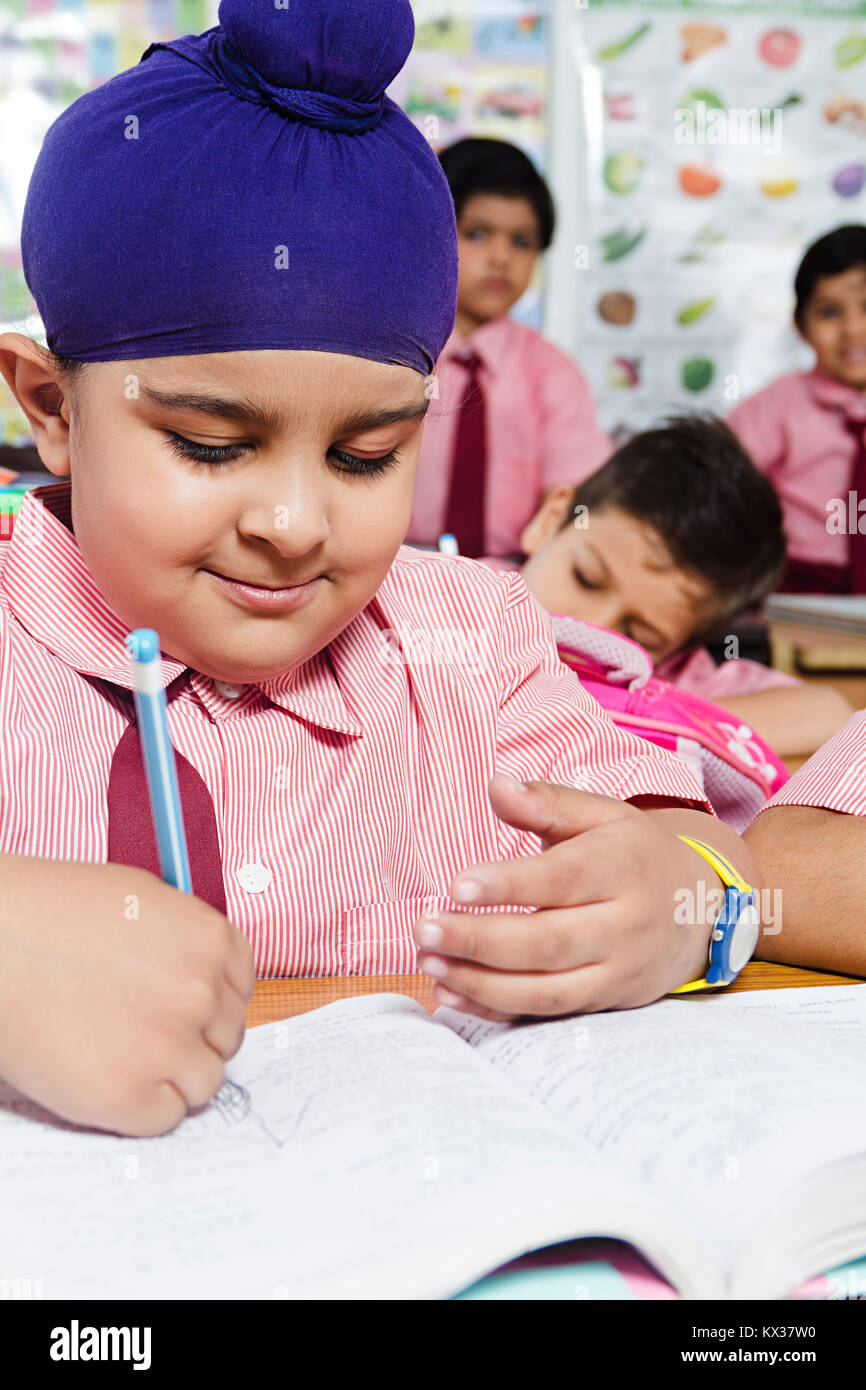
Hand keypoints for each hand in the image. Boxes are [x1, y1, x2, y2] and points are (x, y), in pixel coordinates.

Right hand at [0, 855, 254, 1135]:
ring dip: (171, 1075)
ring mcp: (167, 1047)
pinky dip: (140, 1107)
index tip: (180, 1008)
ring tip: (117, 1052)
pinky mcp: (127, 1095)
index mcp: (210, 941)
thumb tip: (207, 981)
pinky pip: (164, 1118)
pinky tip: (103, 1075)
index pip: (240, 992)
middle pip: (226, 1039)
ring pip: (204, 1083)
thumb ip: (184, 941)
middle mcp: (199, 994)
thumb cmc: (50, 913)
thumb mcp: (141, 900)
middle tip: (140, 1031)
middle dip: (191, 1038)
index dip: (208, 1003)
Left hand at [412, 774, 716, 1018]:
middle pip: (548, 942)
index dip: (509, 885)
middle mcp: (626, 924)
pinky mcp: (606, 1002)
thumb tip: (496, 785)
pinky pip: (546, 1012)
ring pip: (544, 989)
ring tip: (428, 960)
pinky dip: (495, 1008)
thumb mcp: (602, 816)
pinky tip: (450, 991)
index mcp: (623, 867)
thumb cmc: (634, 853)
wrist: (700, 910)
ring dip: (479, 980)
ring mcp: (617, 970)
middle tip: (423, 928)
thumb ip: (547, 802)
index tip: (456, 885)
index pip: (562, 879)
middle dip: (479, 940)